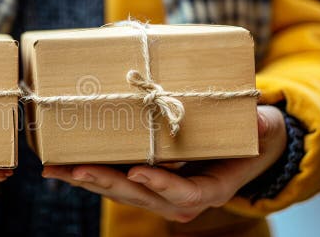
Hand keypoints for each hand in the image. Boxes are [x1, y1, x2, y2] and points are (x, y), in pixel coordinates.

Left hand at [42, 105, 286, 222]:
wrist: (247, 148)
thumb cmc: (253, 134)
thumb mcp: (263, 127)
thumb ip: (261, 127)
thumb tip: (263, 120)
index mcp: (212, 188)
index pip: (184, 192)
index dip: (161, 184)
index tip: (137, 171)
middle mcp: (183, 199)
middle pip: (140, 195)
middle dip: (106, 182)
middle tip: (77, 169)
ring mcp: (161, 195)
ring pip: (120, 192)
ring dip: (87, 180)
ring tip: (56, 169)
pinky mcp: (145, 185)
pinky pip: (114, 183)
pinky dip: (88, 174)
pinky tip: (61, 167)